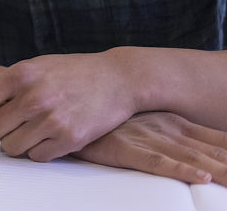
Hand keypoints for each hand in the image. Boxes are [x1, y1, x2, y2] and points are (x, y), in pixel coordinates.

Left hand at [0, 51, 136, 160]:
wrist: (117, 78)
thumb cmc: (69, 71)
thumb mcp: (31, 67)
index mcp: (19, 75)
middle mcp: (33, 98)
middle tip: (6, 124)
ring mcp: (52, 120)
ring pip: (11, 148)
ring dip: (15, 142)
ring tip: (28, 128)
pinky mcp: (70, 139)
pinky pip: (37, 157)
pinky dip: (38, 150)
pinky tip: (47, 135)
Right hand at [76, 111, 226, 185]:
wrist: (71, 105)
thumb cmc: (110, 118)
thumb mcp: (146, 121)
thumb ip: (170, 132)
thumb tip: (197, 149)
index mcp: (175, 122)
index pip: (218, 140)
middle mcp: (168, 129)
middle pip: (213, 152)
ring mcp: (149, 139)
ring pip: (193, 159)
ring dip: (220, 170)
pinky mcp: (129, 149)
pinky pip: (159, 163)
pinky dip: (182, 171)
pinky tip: (200, 177)